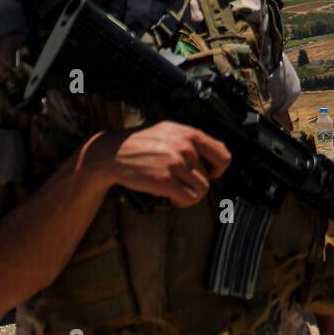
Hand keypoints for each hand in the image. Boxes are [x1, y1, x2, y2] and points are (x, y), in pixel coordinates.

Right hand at [83, 121, 230, 207]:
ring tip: (175, 191)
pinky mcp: (164, 180)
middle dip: (195, 184)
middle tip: (180, 184)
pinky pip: (189, 198)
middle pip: (208, 178)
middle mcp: (185, 147)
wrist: (111, 152)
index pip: (222, 154)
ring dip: (190, 195)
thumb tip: (213, 158)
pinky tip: (172, 199)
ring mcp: (175, 163)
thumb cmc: (141, 143)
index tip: (211, 174)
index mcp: (189, 134)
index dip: (218, 169)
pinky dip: (183, 202)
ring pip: (201, 190)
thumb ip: (191, 141)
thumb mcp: (169, 131)